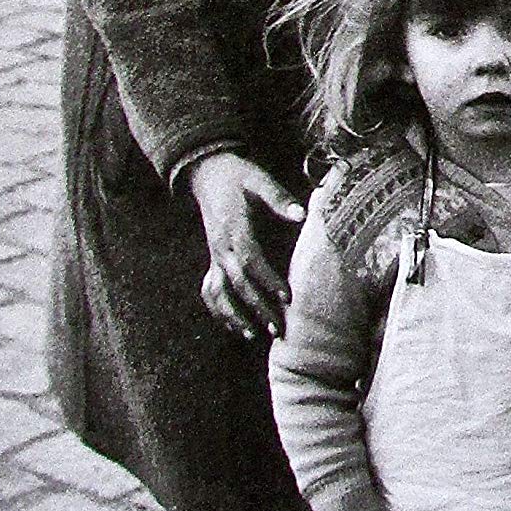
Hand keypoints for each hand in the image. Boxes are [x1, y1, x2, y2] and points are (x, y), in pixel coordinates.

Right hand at [188, 151, 304, 340]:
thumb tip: (302, 214)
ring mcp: (214, 256)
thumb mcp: (258, 179)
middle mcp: (221, 247)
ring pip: (218, 293)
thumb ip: (278, 198)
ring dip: (233, 316)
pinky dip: (218, 311)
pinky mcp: (212, 260)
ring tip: (252, 336)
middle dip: (256, 307)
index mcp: (234, 229)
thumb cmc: (237, 177)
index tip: (286, 296)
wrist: (208, 174)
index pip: (250, 260)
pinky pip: (210, 291)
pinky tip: (234, 327)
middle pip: (237, 283)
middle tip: (277, 328)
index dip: (267, 280)